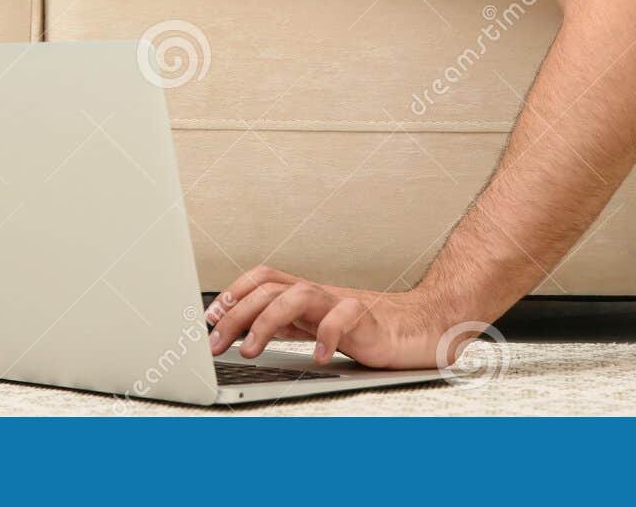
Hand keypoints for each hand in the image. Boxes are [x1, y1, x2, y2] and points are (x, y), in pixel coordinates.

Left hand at [203, 265, 478, 369]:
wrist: (427, 326)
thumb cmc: (374, 329)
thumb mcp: (320, 326)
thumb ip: (289, 326)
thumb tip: (244, 334)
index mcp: (309, 295)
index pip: (264, 278)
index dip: (233, 293)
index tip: (209, 320)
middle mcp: (323, 294)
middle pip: (271, 287)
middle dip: (237, 314)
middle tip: (216, 344)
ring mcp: (345, 303)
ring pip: (299, 294)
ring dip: (267, 321)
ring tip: (251, 350)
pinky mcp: (370, 320)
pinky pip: (344, 318)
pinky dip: (326, 336)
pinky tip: (317, 358)